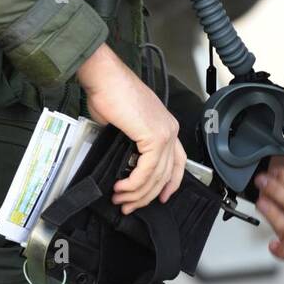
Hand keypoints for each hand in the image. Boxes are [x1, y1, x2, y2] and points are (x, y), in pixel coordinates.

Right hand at [77, 44, 185, 214]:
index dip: (170, 183)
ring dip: (136, 193)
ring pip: (156, 176)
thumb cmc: (110, 93)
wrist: (105, 78)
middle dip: (145, 195)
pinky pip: (147, 171)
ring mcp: (165, 133)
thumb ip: (129, 145)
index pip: (177, 162)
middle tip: (128, 205)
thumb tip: (122, 165)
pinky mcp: (155, 137)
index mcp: (165, 125)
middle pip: (165, 174)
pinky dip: (133, 183)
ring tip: (119, 199)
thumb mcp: (124, 125)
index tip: (159, 198)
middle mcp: (170, 130)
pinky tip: (121, 187)